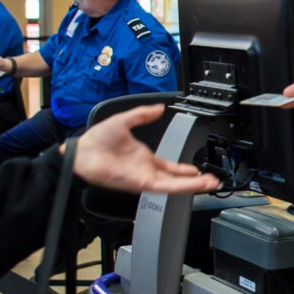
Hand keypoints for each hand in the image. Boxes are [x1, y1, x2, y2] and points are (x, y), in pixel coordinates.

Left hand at [72, 104, 219, 194]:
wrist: (82, 153)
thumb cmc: (96, 140)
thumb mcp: (125, 120)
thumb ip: (143, 114)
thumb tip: (158, 108)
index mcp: (144, 158)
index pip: (170, 166)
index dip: (185, 170)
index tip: (197, 170)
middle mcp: (146, 170)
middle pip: (177, 179)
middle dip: (195, 181)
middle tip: (212, 180)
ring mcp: (144, 178)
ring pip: (175, 185)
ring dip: (194, 185)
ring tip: (211, 183)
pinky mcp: (141, 183)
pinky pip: (165, 186)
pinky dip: (181, 186)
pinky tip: (193, 184)